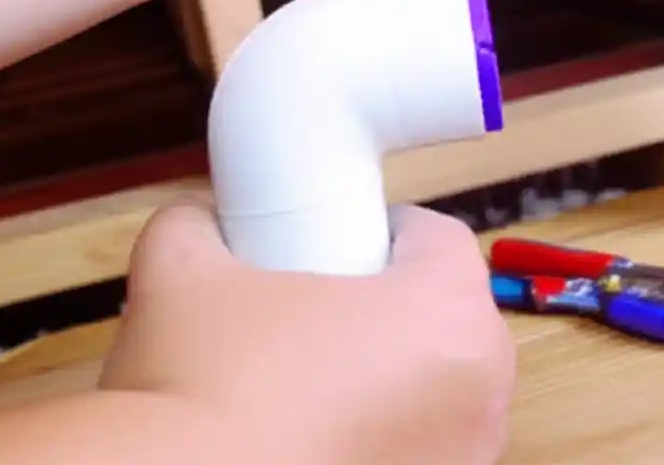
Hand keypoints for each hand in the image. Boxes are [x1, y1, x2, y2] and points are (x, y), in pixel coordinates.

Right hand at [99, 198, 515, 464]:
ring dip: (400, 376)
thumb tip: (200, 222)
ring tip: (322, 379)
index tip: (341, 241)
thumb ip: (201, 226)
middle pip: (451, 315)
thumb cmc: (201, 388)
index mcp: (447, 310)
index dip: (386, 229)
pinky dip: (392, 438)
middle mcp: (481, 387)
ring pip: (444, 388)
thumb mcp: (181, 272)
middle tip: (325, 311)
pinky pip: (426, 448)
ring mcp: (467, 454)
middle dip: (397, 308)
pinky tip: (326, 434)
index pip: (440, 239)